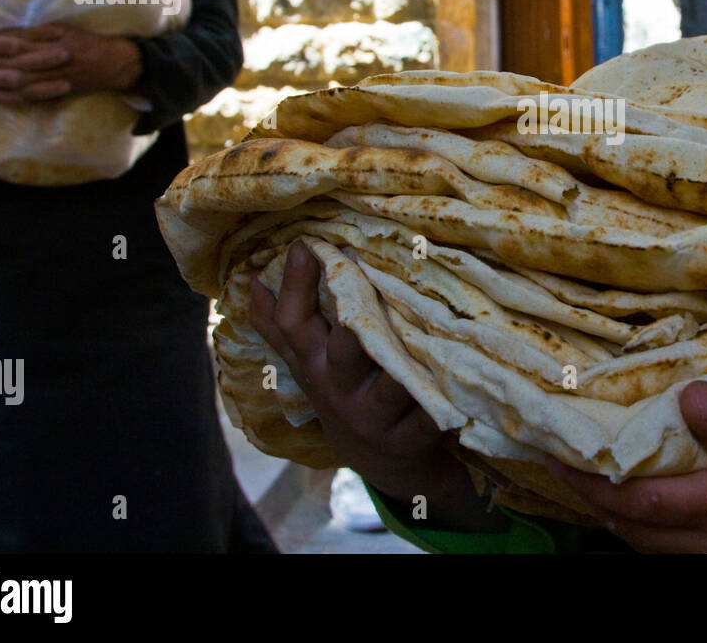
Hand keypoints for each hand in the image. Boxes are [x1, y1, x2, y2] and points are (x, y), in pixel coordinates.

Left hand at [0, 24, 141, 101]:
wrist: (118, 64)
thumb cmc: (92, 43)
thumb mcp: (68, 30)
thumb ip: (42, 32)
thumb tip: (17, 31)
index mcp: (57, 46)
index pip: (24, 45)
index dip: (2, 45)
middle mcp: (56, 65)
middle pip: (22, 68)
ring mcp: (58, 81)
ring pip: (27, 85)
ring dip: (5, 85)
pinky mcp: (60, 92)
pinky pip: (36, 98)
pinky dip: (17, 98)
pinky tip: (0, 97)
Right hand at [249, 243, 505, 531]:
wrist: (380, 461)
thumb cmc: (344, 393)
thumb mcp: (309, 363)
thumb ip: (281, 324)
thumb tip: (252, 278)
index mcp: (315, 366)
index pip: (295, 326)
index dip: (297, 288)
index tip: (306, 245)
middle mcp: (341, 390)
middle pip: (344, 352)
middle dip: (355, 323)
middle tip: (368, 283)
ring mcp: (376, 416)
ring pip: (391, 387)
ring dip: (405, 365)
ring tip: (424, 331)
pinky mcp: (411, 438)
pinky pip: (429, 418)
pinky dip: (441, 406)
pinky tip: (454, 388)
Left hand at [547, 381, 706, 552]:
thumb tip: (686, 396)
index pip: (641, 498)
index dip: (591, 476)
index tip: (557, 446)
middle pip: (630, 525)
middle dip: (586, 492)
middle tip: (553, 453)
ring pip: (642, 540)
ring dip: (606, 507)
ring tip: (577, 468)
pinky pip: (661, 545)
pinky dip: (634, 518)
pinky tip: (624, 491)